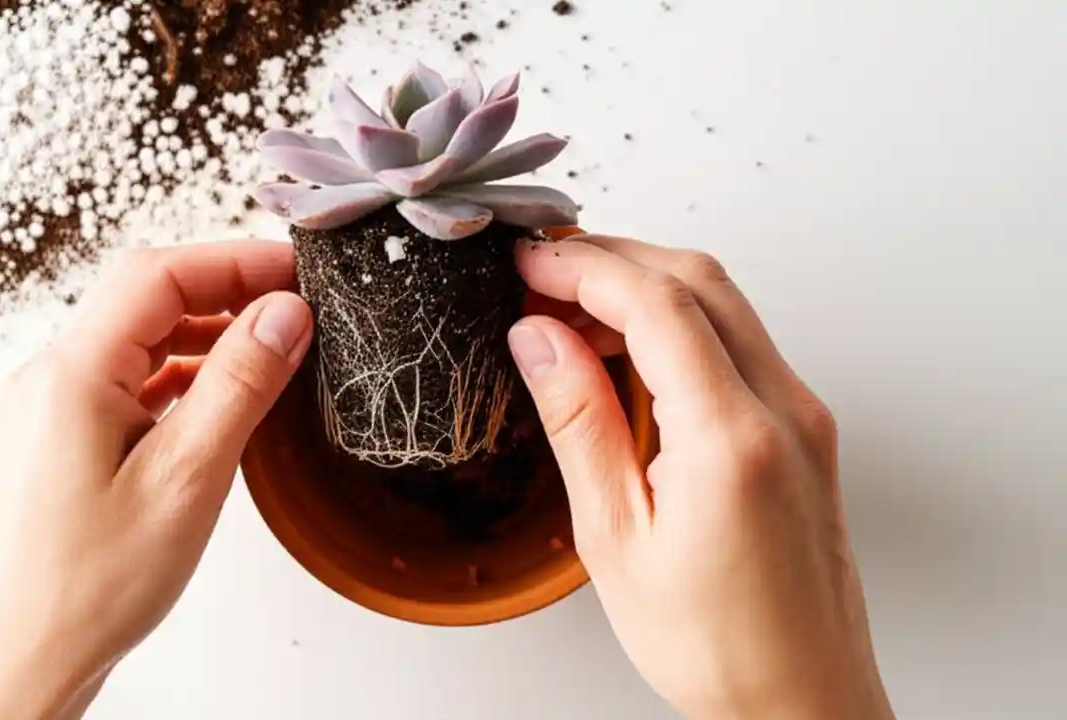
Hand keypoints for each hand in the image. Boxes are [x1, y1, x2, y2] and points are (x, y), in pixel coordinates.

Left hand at [0, 243, 312, 719]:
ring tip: (271, 349)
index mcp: (71, 373)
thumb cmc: (87, 589)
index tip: (300, 272)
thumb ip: (238, 385)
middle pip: (144, 299)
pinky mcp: (57, 445)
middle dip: (224, 290)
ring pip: (135, 342)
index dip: (235, 260)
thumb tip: (286, 313)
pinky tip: (219, 399)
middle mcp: (50, 380)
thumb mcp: (185, 479)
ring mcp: (49, 413)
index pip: (159, 274)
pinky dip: (177, 378)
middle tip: (297, 306)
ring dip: (203, 334)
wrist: (14, 668)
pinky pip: (124, 386)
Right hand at [509, 236, 892, 719]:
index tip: (527, 262)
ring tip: (570, 316)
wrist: (803, 699)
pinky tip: (624, 353)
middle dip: (612, 259)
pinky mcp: (805, 428)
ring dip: (644, 287)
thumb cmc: (715, 646)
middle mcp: (785, 411)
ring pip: (723, 302)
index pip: (656, 303)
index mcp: (733, 440)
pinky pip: (739, 342)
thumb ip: (578, 423)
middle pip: (699, 280)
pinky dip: (676, 324)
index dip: (582, 267)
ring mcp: (804, 415)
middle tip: (541, 277)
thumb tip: (539, 339)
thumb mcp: (615, 539)